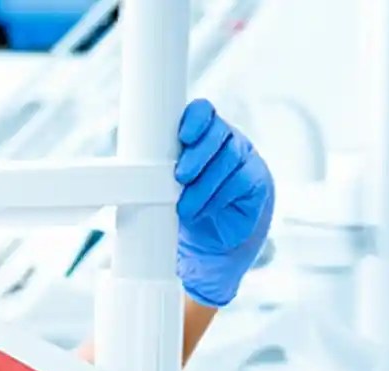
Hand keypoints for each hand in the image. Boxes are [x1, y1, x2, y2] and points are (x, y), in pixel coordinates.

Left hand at [174, 98, 274, 307]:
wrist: (211, 240)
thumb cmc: (184, 205)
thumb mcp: (166, 188)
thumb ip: (157, 174)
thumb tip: (131, 176)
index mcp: (201, 134)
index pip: (203, 112)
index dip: (195, 119)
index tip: (183, 136)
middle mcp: (226, 140)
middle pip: (217, 133)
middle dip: (197, 155)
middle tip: (180, 177)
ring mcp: (244, 158)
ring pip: (228, 158)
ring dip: (204, 184)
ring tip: (186, 206)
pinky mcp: (256, 179)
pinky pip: (240, 180)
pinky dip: (219, 197)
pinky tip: (205, 209)